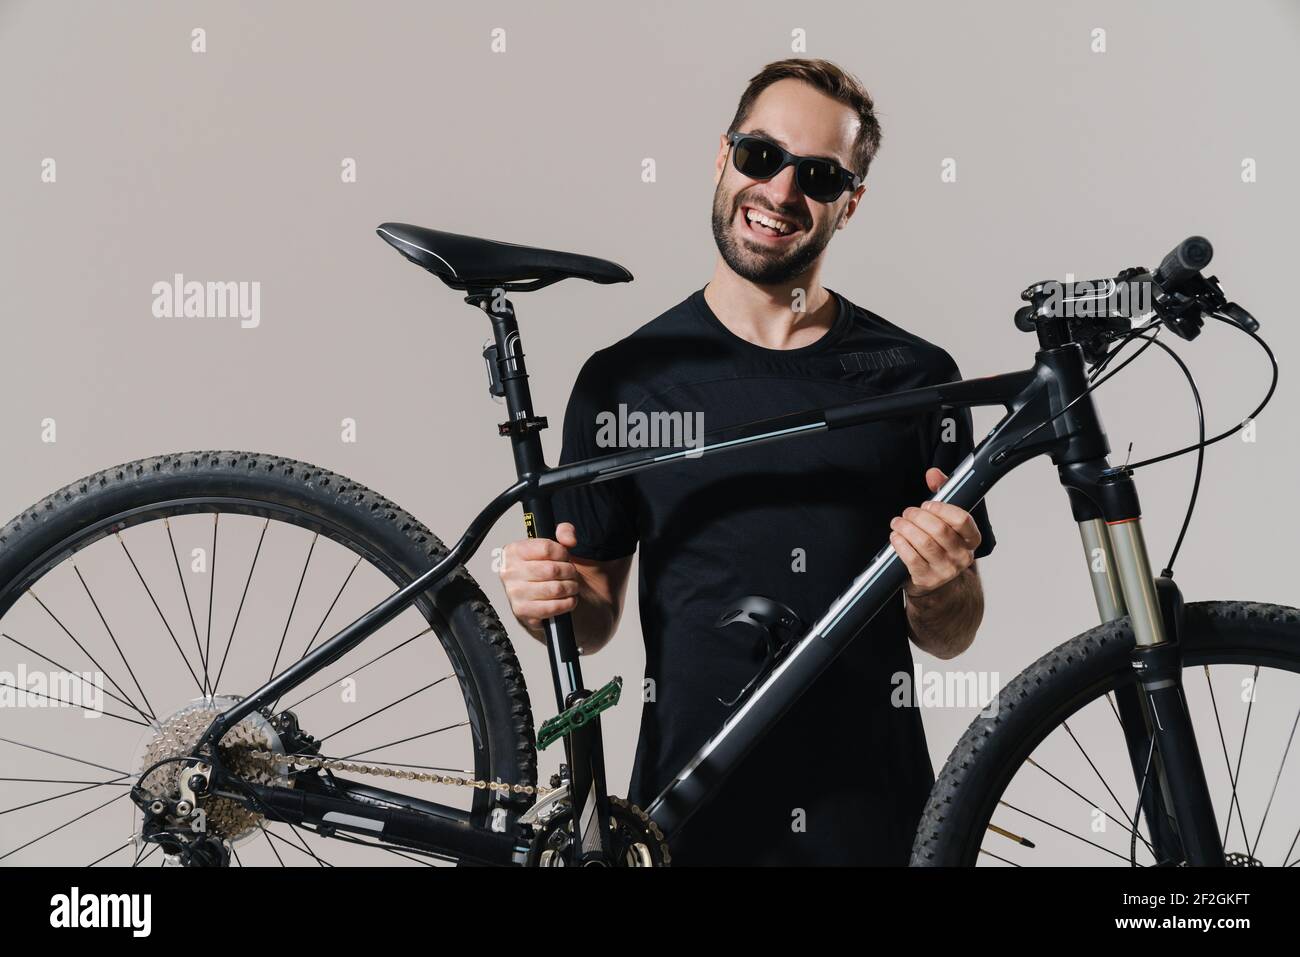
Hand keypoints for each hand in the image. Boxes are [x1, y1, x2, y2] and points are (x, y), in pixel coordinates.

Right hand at [499, 522, 581, 636]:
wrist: (536, 596)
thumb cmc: (543, 570)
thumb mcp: (553, 544)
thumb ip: (564, 532)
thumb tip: (569, 540)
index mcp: (514, 551)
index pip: (546, 548)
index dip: (563, 553)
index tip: (565, 557)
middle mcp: (509, 571)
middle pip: (552, 570)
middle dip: (569, 572)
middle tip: (571, 574)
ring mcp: (514, 592)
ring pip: (554, 589)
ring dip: (570, 588)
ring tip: (571, 586)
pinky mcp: (522, 611)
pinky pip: (552, 607)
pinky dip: (567, 603)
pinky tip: (568, 599)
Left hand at [889, 468, 981, 597]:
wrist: (937, 584)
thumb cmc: (940, 546)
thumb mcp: (946, 521)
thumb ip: (942, 494)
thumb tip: (933, 474)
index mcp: (971, 540)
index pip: (963, 520)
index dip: (942, 509)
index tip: (928, 505)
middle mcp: (961, 556)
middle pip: (939, 530)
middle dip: (918, 517)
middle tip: (908, 512)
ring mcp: (945, 570)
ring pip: (924, 543)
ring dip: (906, 528)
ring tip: (898, 522)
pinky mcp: (927, 579)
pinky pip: (911, 558)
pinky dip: (900, 544)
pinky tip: (895, 537)